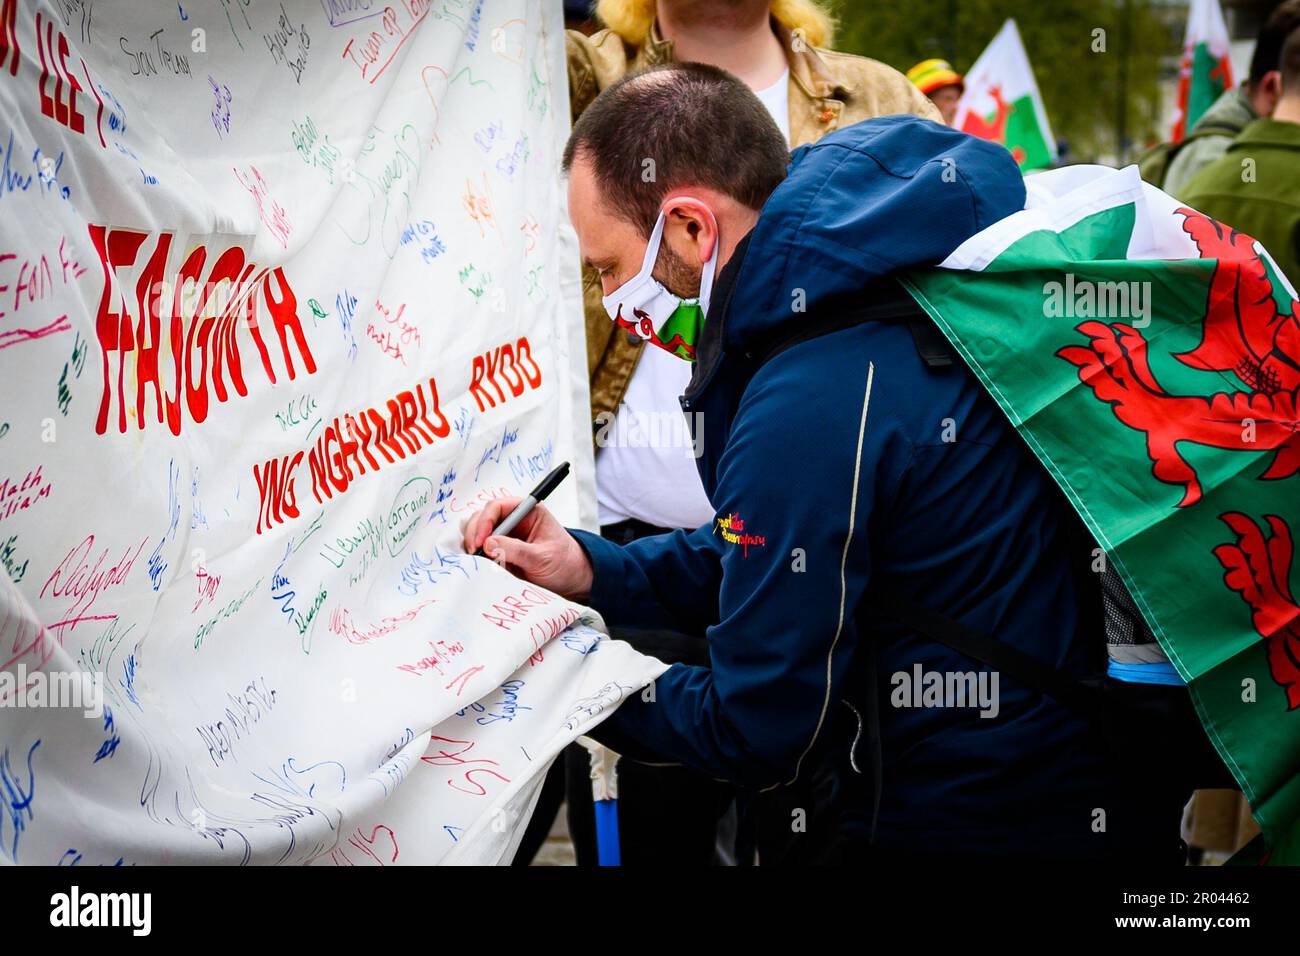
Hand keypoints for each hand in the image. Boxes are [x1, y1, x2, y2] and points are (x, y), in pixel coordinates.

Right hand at [462, 497, 592, 600]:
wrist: (570, 580)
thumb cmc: (564, 562)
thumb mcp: (542, 557)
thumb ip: (516, 550)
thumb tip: (489, 544)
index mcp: (528, 512)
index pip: (498, 507)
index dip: (486, 520)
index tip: (482, 540)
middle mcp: (514, 521)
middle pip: (483, 518)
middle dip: (475, 533)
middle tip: (475, 552)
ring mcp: (505, 536)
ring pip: (479, 533)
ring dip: (474, 545)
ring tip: (478, 560)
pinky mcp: (500, 552)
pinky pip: (482, 550)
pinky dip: (477, 556)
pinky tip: (481, 565)